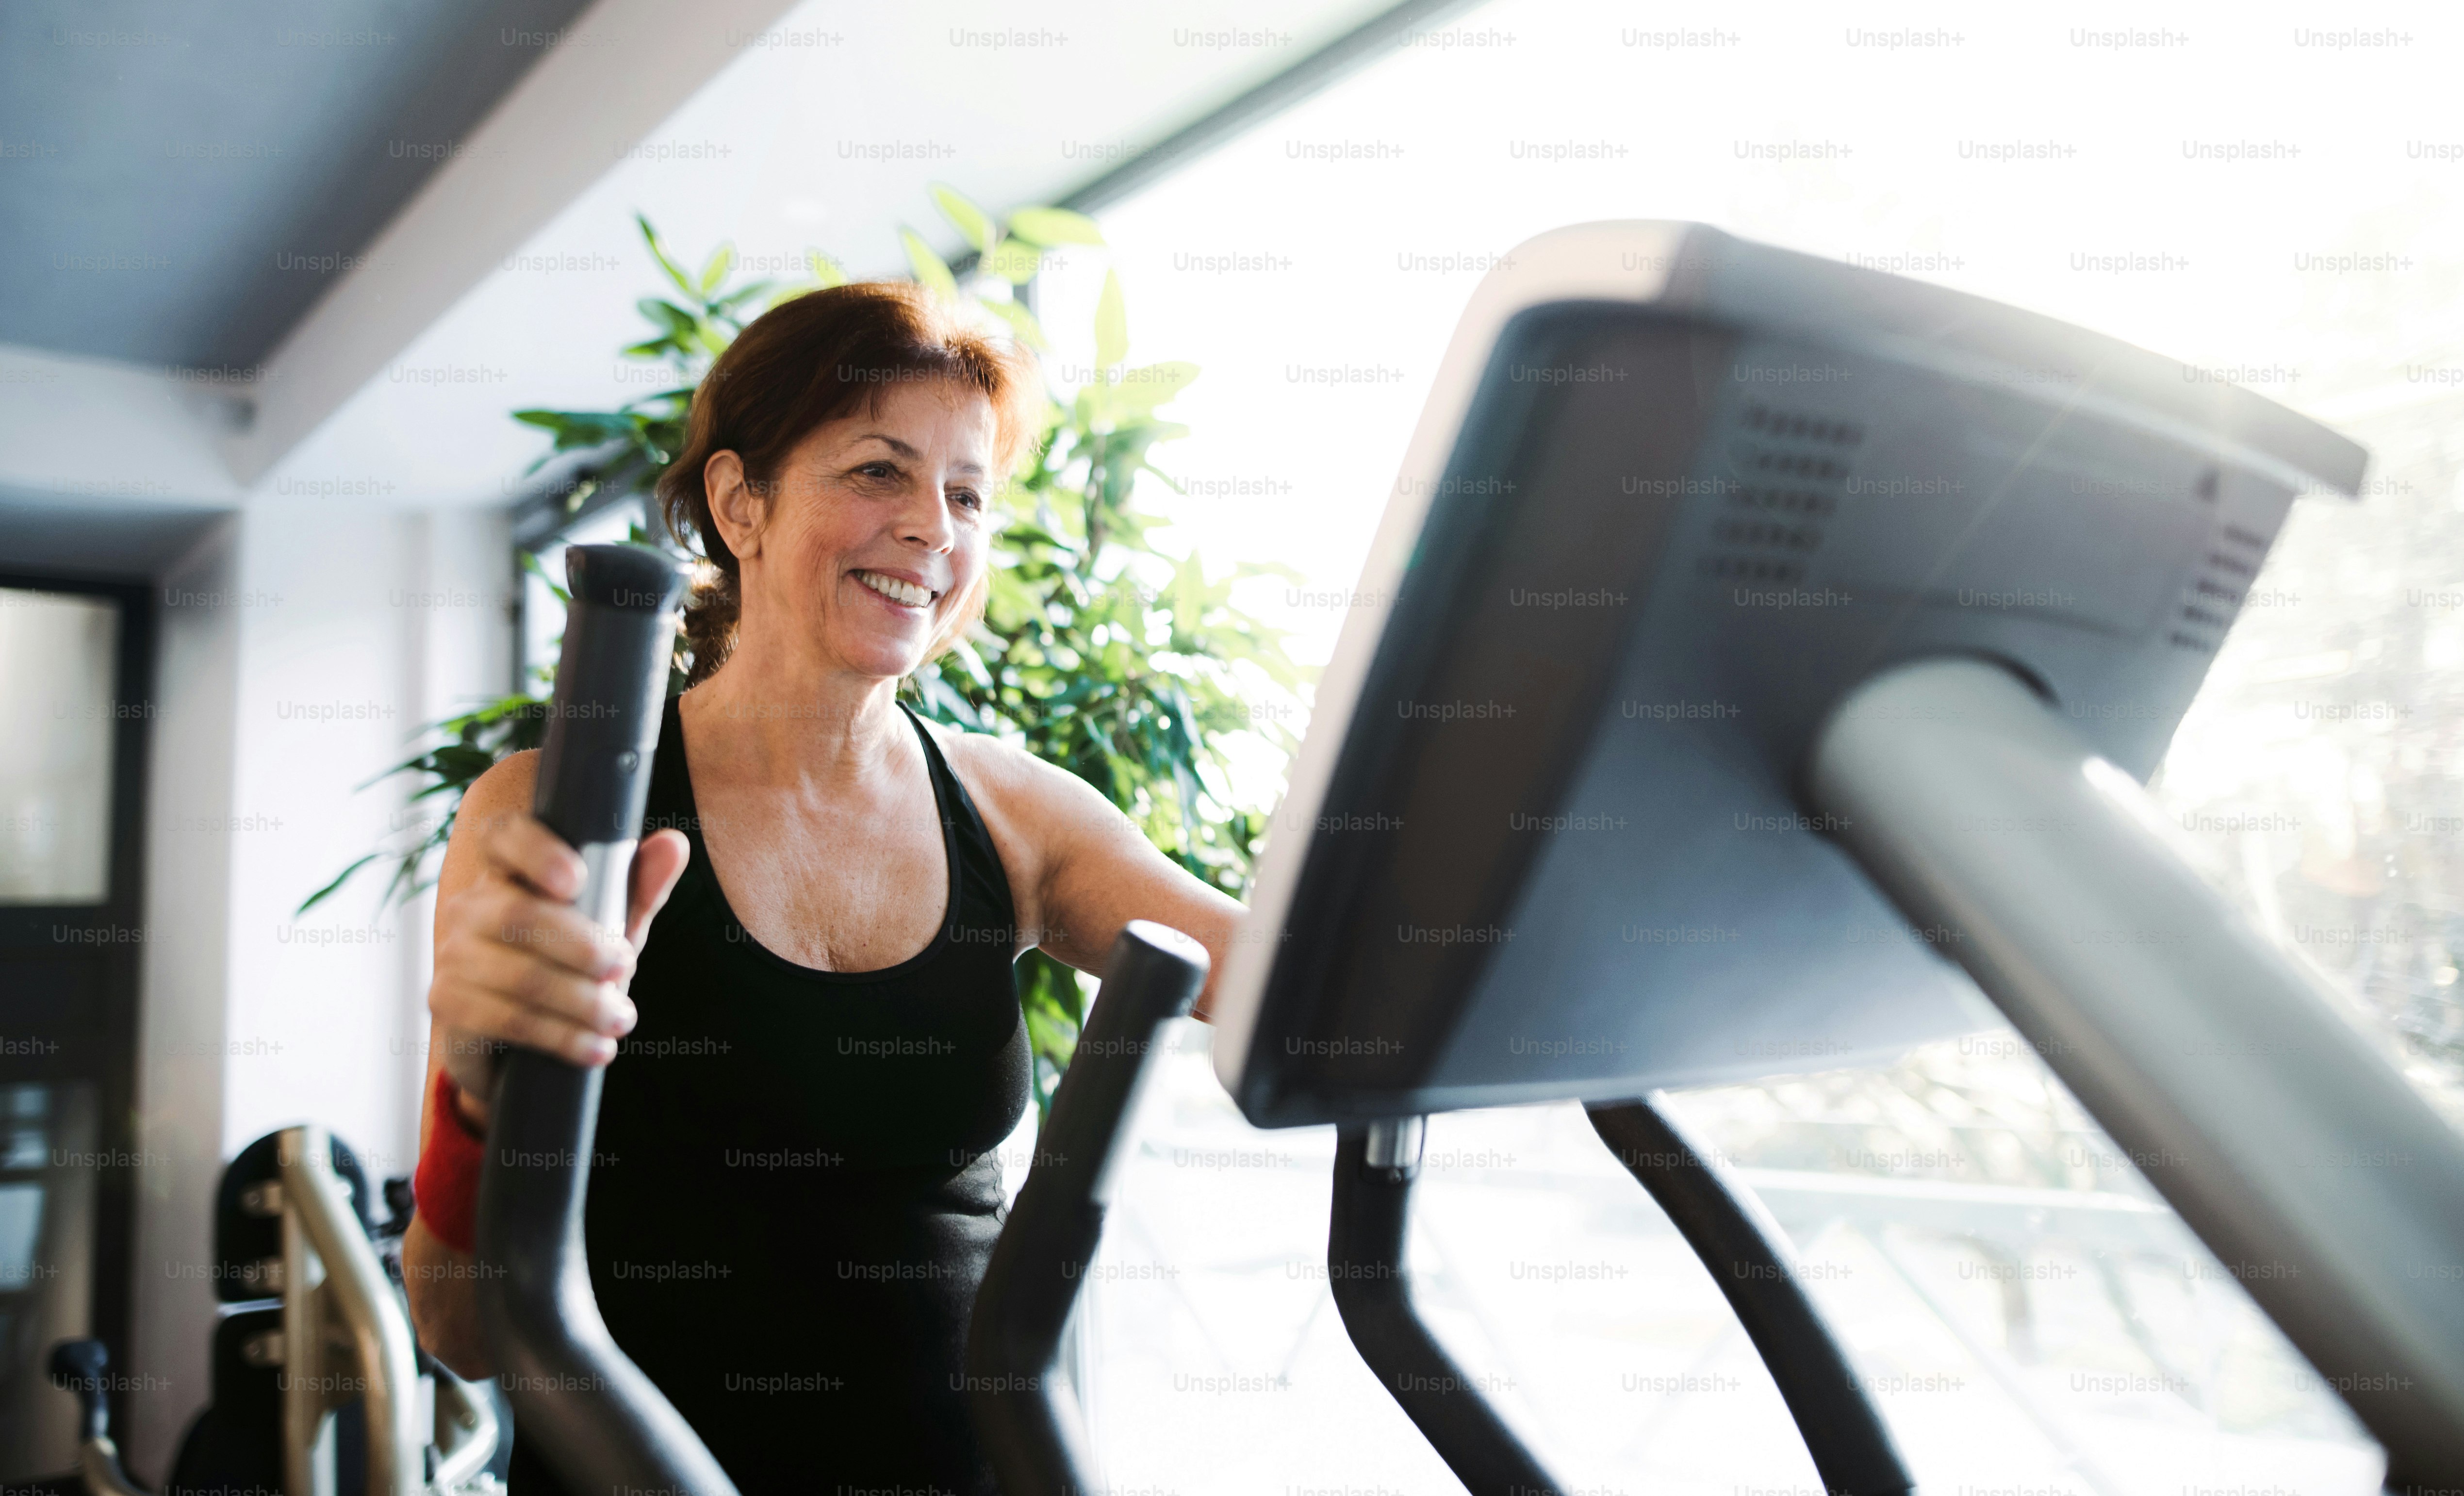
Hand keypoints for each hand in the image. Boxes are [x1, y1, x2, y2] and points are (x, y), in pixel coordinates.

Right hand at [429, 813, 689, 1116]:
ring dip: (583, 1001)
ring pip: (522, 975)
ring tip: (622, 1017)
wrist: (523, 1041)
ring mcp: (452, 955)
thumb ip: (639, 888)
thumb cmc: (572, 967)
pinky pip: (508, 1019)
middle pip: (520, 915)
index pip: (506, 837)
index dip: (537, 851)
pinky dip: (562, 1036)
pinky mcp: (448, 1004)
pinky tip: (597, 1047)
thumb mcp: (613, 927)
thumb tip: (673, 843)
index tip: (578, 880)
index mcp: (507, 871)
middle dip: (584, 945)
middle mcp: (470, 906)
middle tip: (625, 966)